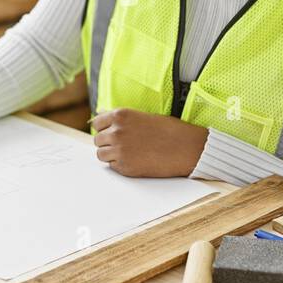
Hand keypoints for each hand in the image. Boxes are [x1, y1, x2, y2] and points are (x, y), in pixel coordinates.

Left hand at [90, 108, 208, 177]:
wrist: (186, 148)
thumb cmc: (168, 130)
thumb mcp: (142, 116)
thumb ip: (121, 118)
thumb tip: (100, 116)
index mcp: (121, 115)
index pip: (97, 123)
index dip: (105, 128)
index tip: (112, 132)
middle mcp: (116, 132)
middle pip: (98, 140)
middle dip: (108, 142)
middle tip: (124, 144)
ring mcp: (119, 150)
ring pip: (101, 154)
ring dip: (110, 154)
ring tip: (128, 153)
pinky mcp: (125, 167)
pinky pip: (112, 166)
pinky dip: (120, 164)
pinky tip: (136, 160)